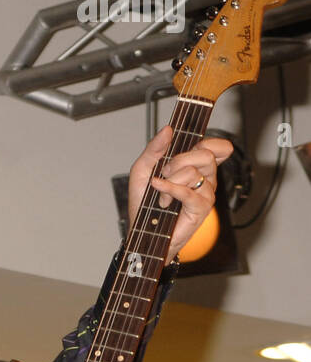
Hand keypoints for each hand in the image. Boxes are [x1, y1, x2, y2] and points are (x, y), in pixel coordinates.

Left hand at [127, 125, 233, 258]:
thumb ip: (154, 149)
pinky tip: (158, 189)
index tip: (194, 145)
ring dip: (171, 181)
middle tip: (165, 173)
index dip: (211, 142)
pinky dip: (169, 189)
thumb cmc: (144, 203)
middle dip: (179, 161)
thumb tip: (168, 129)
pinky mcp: (201, 208)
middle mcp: (205, 178)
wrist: (142, 231)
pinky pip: (187, 191)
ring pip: (194, 173)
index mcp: (196, 166)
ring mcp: (205, 193)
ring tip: (161, 193)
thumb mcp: (142, 170)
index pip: (220, 148)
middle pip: (205, 155)